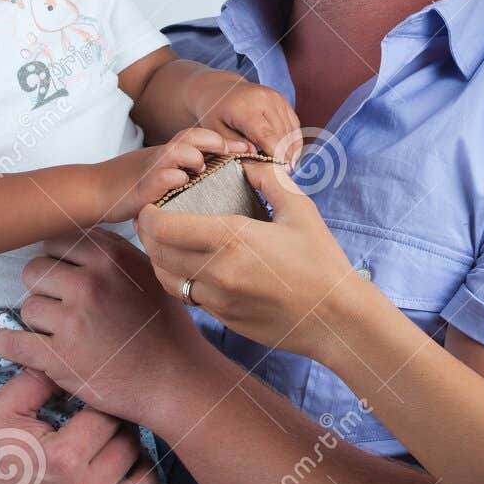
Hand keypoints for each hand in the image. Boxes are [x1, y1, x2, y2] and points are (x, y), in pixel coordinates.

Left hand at [0, 231, 208, 425]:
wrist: (176, 379)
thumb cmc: (167, 327)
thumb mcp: (152, 274)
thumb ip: (116, 252)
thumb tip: (82, 234)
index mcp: (112, 258)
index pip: (56, 240)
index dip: (58, 259)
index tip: (64, 274)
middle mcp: (90, 283)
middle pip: (34, 270)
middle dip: (44, 287)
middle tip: (61, 306)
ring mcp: (73, 321)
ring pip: (27, 307)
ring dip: (39, 320)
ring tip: (63, 332)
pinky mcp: (59, 358)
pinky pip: (12, 342)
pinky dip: (7, 343)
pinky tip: (10, 342)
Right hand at [0, 368, 157, 483]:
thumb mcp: (2, 410)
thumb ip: (39, 377)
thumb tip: (71, 351)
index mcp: (62, 456)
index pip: (107, 410)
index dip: (99, 396)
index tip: (90, 392)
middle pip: (129, 437)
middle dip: (116, 419)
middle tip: (100, 412)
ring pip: (143, 465)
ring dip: (131, 447)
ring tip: (110, 437)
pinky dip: (141, 478)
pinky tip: (122, 465)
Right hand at [95, 126, 245, 222]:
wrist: (94, 190)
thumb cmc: (131, 184)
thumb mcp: (162, 172)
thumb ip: (185, 170)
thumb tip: (216, 173)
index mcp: (171, 152)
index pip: (202, 137)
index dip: (226, 141)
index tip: (250, 148)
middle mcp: (164, 155)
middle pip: (194, 136)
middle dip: (218, 142)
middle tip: (237, 154)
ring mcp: (152, 169)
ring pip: (180, 150)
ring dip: (196, 158)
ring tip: (203, 170)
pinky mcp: (141, 187)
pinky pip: (162, 177)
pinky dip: (174, 179)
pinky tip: (182, 186)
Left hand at [134, 161, 363, 361]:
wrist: (335, 318)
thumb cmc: (322, 261)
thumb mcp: (300, 210)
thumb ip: (270, 181)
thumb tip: (248, 165)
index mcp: (233, 239)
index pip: (167, 227)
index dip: (149, 215)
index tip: (150, 205)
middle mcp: (217, 271)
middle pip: (159, 253)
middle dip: (148, 234)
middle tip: (151, 220)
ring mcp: (218, 300)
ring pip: (168, 279)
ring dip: (160, 259)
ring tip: (165, 243)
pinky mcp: (224, 318)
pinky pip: (189, 296)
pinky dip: (181, 279)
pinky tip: (192, 267)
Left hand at [191, 74, 302, 164]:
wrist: (220, 89)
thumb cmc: (215, 113)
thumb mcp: (215, 130)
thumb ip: (233, 144)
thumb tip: (253, 154)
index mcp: (245, 107)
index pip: (266, 134)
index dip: (276, 154)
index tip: (281, 172)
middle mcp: (265, 99)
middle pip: (282, 134)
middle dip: (285, 156)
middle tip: (284, 176)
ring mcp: (276, 98)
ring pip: (291, 130)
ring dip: (291, 150)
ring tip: (287, 168)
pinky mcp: (283, 101)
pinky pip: (294, 124)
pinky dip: (293, 141)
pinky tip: (289, 155)